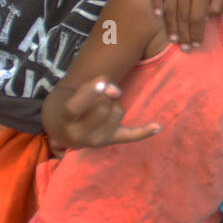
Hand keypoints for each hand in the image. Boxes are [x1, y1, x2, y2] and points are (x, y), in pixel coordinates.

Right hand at [44, 76, 160, 149]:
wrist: (65, 131)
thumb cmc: (74, 106)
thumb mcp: (75, 94)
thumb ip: (94, 87)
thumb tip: (116, 90)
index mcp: (66, 120)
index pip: (76, 107)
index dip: (90, 93)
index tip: (102, 81)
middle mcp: (80, 135)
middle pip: (102, 107)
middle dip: (104, 96)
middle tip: (98, 98)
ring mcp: (97, 141)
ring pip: (117, 112)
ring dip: (114, 103)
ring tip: (103, 108)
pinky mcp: (112, 141)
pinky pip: (130, 136)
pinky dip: (144, 131)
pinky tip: (157, 126)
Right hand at [149, 0, 222, 48]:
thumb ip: (218, 2)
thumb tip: (205, 20)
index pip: (197, 17)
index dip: (195, 33)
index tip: (194, 45)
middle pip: (182, 14)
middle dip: (183, 34)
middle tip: (183, 47)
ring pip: (169, 5)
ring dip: (169, 24)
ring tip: (172, 38)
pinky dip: (155, 2)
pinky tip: (158, 15)